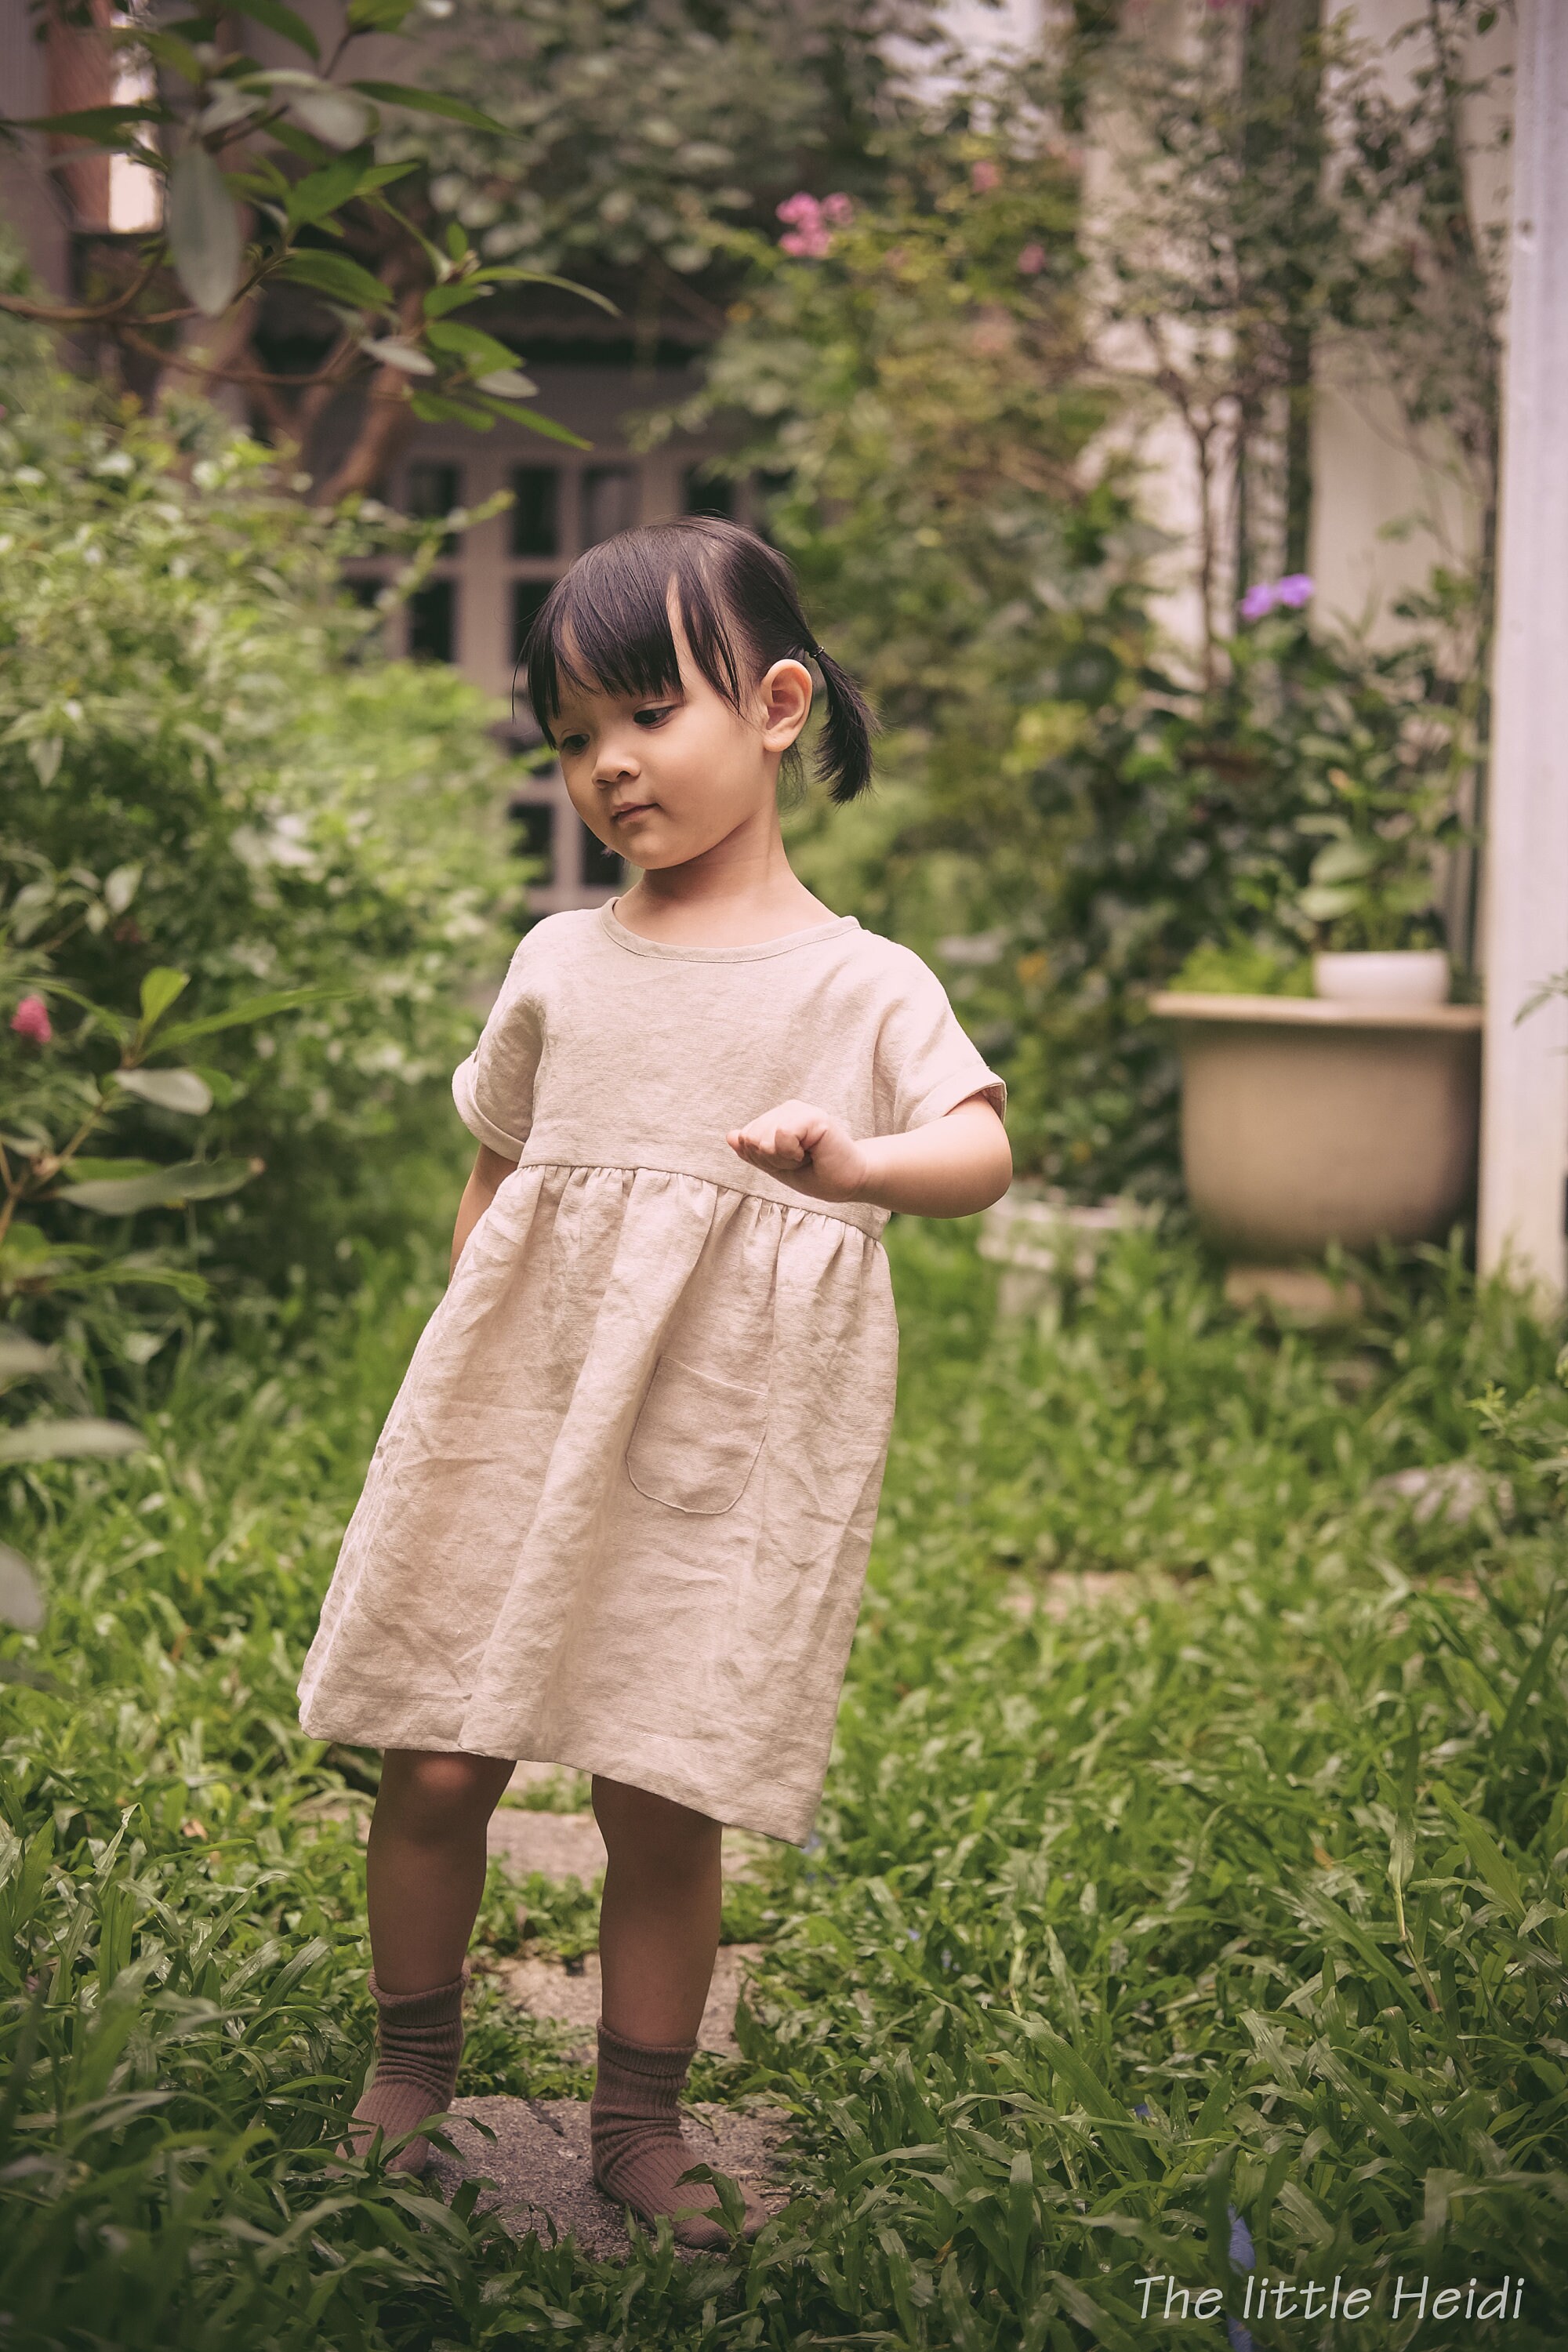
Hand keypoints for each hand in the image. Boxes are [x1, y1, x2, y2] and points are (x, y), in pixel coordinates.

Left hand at [726, 1099, 871, 1203]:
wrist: (850, 1182)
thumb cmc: (818, 1174)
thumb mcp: (777, 1167)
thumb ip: (753, 1152)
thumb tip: (731, 1136)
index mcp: (776, 1118)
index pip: (744, 1139)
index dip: (762, 1161)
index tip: (789, 1163)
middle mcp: (786, 1109)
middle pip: (750, 1138)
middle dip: (771, 1160)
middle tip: (799, 1162)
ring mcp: (800, 1110)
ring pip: (763, 1137)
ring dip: (784, 1159)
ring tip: (807, 1157)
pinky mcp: (814, 1116)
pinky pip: (782, 1135)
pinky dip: (793, 1153)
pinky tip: (813, 1153)